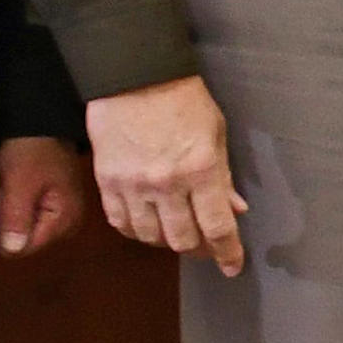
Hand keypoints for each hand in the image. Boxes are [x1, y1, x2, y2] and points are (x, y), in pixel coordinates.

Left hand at [0, 135, 92, 255]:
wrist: (41, 124)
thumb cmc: (32, 150)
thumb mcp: (19, 182)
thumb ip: (16, 217)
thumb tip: (12, 250)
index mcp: (66, 220)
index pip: (25, 247)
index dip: (6, 227)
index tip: (4, 200)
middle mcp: (69, 224)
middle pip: (23, 244)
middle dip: (6, 222)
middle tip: (6, 193)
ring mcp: (61, 218)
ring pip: (20, 235)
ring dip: (7, 215)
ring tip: (10, 189)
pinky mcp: (53, 211)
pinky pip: (24, 224)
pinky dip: (13, 210)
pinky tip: (16, 191)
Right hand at [87, 76, 246, 274]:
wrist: (135, 77)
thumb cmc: (182, 100)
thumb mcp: (216, 134)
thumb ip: (223, 177)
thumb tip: (234, 210)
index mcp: (201, 169)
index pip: (218, 227)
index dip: (228, 253)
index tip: (232, 266)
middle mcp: (167, 184)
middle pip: (183, 239)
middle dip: (198, 249)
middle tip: (205, 246)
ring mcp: (134, 185)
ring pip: (150, 237)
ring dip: (166, 241)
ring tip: (176, 231)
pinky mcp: (107, 182)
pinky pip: (121, 223)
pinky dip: (136, 231)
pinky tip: (146, 225)